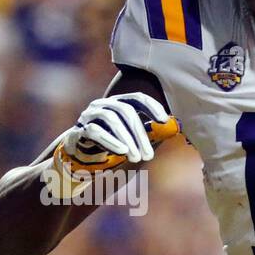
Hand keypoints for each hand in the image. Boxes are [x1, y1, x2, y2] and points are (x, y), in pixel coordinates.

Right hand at [60, 94, 178, 170]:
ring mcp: (89, 116)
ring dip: (127, 139)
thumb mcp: (134, 139)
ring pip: (111, 118)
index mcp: (118, 103)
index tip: (164, 120)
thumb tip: (176, 128)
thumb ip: (152, 133)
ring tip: (136, 157)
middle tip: (148, 156)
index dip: (151, 106)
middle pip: (126, 111)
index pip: (137, 98)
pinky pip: (95, 130)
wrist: (80, 156)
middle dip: (140, 134)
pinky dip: (110, 141)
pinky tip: (122, 151)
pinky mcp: (78, 130)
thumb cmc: (112, 145)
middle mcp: (103, 105)